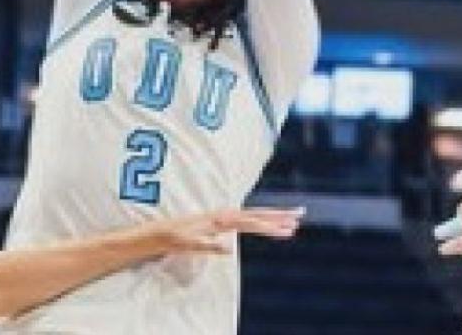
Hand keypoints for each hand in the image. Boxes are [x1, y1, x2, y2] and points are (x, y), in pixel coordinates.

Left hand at [151, 206, 302, 255]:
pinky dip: (261, 221)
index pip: (252, 222)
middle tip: (301, 214)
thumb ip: (208, 245)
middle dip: (280, 214)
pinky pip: (247, 220)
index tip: (290, 228)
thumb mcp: (188, 244)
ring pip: (254, 215)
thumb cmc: (173, 238)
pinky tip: (269, 225)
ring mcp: (224, 217)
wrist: (160, 232)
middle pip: (258, 213)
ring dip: (273, 217)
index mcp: (221, 219)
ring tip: (293, 221)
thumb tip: (230, 247)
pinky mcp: (222, 221)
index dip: (271, 225)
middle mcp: (225, 215)